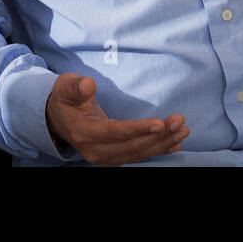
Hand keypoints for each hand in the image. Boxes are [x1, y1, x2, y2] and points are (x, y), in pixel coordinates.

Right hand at [45, 73, 187, 165]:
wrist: (59, 120)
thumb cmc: (66, 99)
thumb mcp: (65, 87)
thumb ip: (76, 86)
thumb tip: (87, 84)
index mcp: (84, 132)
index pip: (115, 133)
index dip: (138, 129)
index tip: (160, 123)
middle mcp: (96, 150)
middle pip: (132, 146)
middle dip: (158, 136)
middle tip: (180, 122)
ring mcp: (105, 157)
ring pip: (138, 153)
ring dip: (162, 143)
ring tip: (183, 131)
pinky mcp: (114, 157)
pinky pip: (138, 155)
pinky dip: (157, 150)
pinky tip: (175, 144)